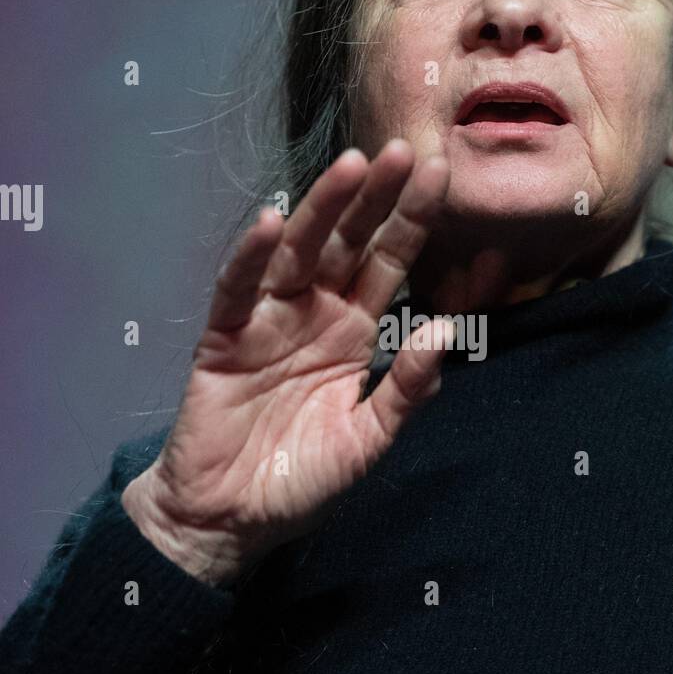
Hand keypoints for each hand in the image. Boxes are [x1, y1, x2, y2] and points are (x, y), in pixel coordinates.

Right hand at [121, 140, 451, 584]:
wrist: (229, 520)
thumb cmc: (301, 482)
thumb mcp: (368, 442)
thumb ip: (405, 392)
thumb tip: (446, 333)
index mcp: (354, 332)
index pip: (393, 266)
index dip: (418, 228)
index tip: (448, 187)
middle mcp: (315, 314)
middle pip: (351, 245)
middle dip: (378, 199)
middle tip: (407, 152)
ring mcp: (268, 322)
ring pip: (299, 254)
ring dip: (324, 210)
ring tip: (352, 166)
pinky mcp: (223, 339)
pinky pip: (238, 290)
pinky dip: (251, 257)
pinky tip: (271, 221)